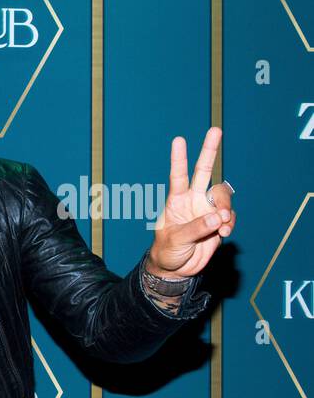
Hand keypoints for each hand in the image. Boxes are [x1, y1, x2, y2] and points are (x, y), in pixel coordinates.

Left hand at [147, 127, 234, 277]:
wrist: (177, 268)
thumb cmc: (168, 251)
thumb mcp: (175, 240)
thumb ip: (195, 228)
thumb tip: (218, 217)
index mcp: (176, 201)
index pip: (178, 176)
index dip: (178, 159)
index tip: (178, 140)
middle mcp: (193, 200)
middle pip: (204, 171)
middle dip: (209, 150)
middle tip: (215, 130)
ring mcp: (207, 209)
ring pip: (223, 196)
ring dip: (226, 208)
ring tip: (222, 225)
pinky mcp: (219, 222)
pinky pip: (230, 215)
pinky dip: (230, 223)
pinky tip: (224, 232)